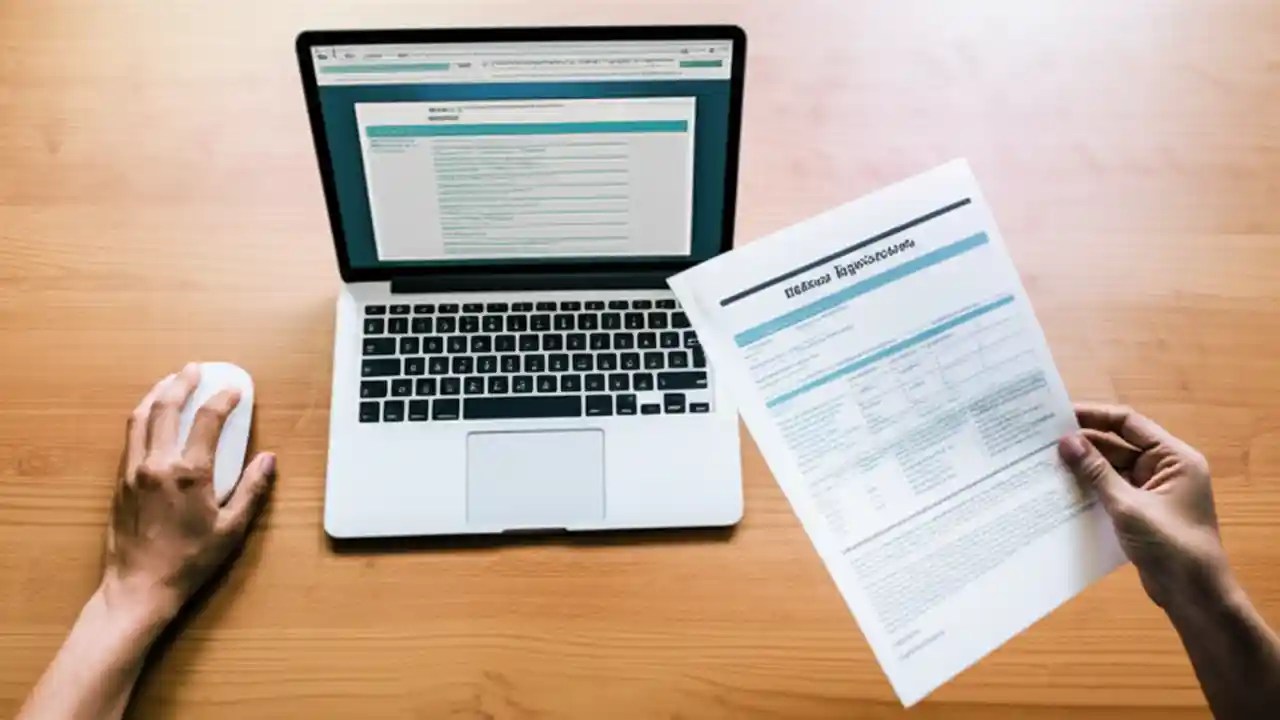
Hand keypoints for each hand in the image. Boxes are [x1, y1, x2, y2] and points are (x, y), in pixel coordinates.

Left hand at [100, 363, 275, 627]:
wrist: (139, 588)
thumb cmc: (190, 562)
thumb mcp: (232, 529)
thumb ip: (252, 490)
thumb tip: (269, 459)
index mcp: (188, 473)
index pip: (207, 420)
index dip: (223, 399)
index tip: (235, 390)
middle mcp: (156, 464)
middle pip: (166, 407)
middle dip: (182, 382)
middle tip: (195, 369)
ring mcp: (132, 471)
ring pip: (140, 418)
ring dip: (156, 394)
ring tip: (169, 382)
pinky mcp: (118, 482)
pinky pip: (130, 437)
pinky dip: (142, 417)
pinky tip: (151, 416)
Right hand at [1057, 403, 1228, 610]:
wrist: (1195, 595)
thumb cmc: (1170, 545)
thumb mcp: (1128, 506)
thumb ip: (1096, 472)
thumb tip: (1066, 441)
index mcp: (1175, 458)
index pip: (1130, 424)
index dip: (1095, 416)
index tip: (1060, 415)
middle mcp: (1166, 469)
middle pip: (1119, 445)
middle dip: (1085, 443)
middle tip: (1044, 441)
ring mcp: (1154, 491)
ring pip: (1113, 469)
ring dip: (1085, 466)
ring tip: (1047, 462)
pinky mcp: (1143, 511)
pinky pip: (1113, 490)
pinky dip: (1092, 487)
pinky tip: (1064, 488)